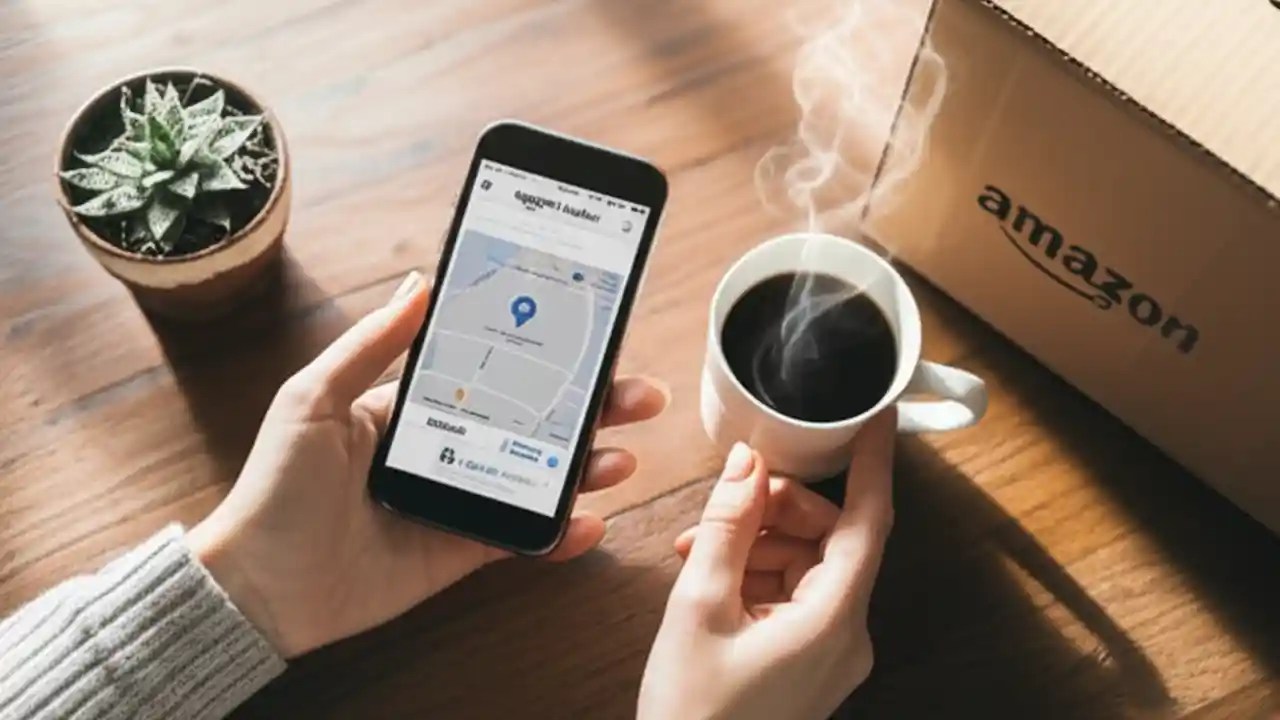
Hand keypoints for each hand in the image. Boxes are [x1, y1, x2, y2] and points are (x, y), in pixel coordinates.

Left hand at [188, 272, 667, 657]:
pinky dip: (562, 536)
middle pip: (537, 421)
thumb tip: (421, 281)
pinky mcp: (463, 552)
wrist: (259, 584)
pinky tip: (591, 524)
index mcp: (418, 405)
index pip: (499, 371)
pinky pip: (523, 539)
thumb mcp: (316, 398)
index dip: (549, 357)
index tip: (595, 337)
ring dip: (589, 467)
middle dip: (595, 409)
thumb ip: (372, 343)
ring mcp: (460, 500)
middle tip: (642, 397)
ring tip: (621, 459)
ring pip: (542, 477)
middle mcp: (449, 447)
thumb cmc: (276, 484)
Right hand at [638, 411, 895, 719]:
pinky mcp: (809, 662)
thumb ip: (727, 527)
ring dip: (758, 543)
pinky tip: (713, 574)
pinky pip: (795, 595)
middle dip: (779, 509)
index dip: (874, 462)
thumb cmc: (695, 716)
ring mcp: (831, 652)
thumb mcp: (699, 607)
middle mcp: (848, 635)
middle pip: (831, 539)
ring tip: (700, 549)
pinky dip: (758, 575)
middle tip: (727, 503)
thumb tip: (747, 464)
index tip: (876, 415)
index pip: (870, 520)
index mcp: (835, 619)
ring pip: (808, 564)